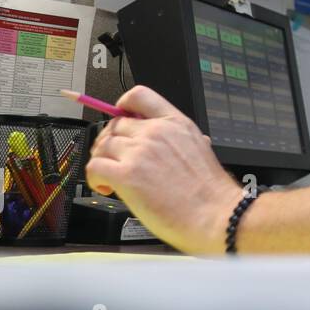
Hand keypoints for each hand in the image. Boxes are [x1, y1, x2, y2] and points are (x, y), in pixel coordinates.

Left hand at [85, 85, 242, 255]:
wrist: (215, 214)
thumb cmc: (211, 192)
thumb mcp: (201, 150)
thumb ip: (180, 141)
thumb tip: (172, 147)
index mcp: (176, 123)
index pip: (139, 96)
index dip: (123, 105)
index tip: (120, 117)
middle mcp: (156, 132)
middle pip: (115, 124)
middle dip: (109, 142)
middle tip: (113, 159)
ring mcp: (140, 152)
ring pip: (102, 145)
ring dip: (101, 161)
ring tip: (110, 178)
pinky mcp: (127, 175)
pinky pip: (94, 167)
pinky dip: (95, 179)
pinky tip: (107, 189)